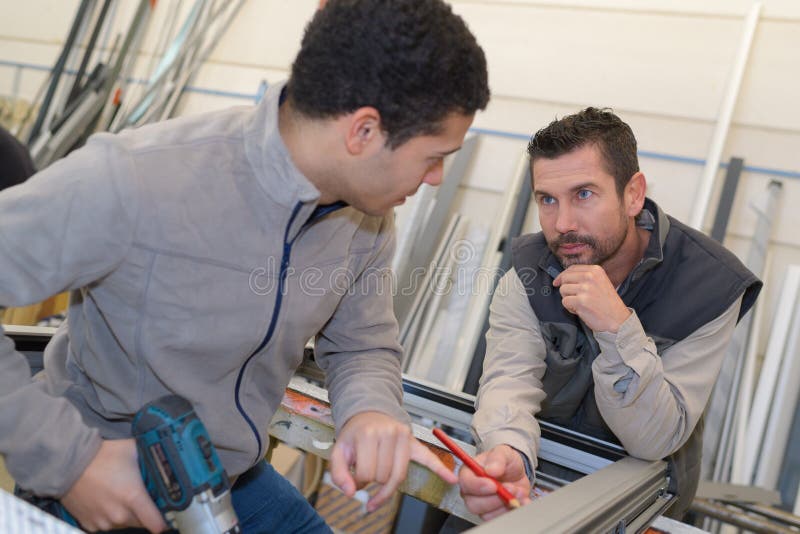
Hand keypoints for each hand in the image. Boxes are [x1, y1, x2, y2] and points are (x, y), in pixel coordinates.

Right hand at [61, 439, 166, 532]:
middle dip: (145, 513)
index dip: (164, 521)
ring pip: (124, 524)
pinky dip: (110, 516)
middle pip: (141, 523)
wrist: (69, 462)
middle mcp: (119, 514)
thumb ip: (150, 459)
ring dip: (127, 515)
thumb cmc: (102, 454)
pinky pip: (107, 524)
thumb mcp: (133, 450)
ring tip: (121, 495)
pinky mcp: (89, 524)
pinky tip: (107, 500)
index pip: (156, 523)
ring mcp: (103, 521)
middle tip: (143, 497)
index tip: (167, 517)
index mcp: (133, 497)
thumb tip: (164, 459)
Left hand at [329, 411, 457, 511]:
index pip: (366, 474)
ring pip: (399, 476)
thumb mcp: (339, 450)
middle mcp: (388, 433)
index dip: (358, 481)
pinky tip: (451, 479)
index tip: (355, 476)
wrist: (368, 413)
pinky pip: (429, 458)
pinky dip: (440, 470)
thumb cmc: (355, 434)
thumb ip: (338, 474)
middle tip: (366, 469)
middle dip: (372, 480)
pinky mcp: (414, 442)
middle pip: (383, 477)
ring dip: (388, 483)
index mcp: (368, 434)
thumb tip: (351, 493)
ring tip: (379, 475)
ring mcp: (404, 437)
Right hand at [458, 445, 530, 520]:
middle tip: (510, 488)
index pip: (466, 482)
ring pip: (487, 514)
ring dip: (506, 505)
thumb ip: (497, 458)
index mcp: (469, 473)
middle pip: (473, 503)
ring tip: (518, 491)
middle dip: (495, 499)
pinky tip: (521, 500)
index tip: (493, 485)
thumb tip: (490, 470)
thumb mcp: (503, 452)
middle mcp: (471, 491)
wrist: (516, 473)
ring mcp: (481, 504)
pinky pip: (499, 518)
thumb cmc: (504, 462)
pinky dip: (513, 511)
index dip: (478, 486)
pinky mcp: (492, 513)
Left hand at [553, 265, 630, 331]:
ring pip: (563, 290)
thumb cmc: (607, 303)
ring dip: (568, 299)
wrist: (618, 320)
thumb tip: (561, 278)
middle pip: (565, 278)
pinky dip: (570, 308)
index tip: (557, 282)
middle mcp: (590, 277)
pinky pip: (565, 302)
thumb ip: (584, 277)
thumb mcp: (600, 282)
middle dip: (565, 289)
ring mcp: (585, 289)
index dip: (562, 276)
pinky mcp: (581, 301)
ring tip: (580, 304)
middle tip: (575, 297)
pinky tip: (580, 310)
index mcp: (596, 270)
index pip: (572, 268)